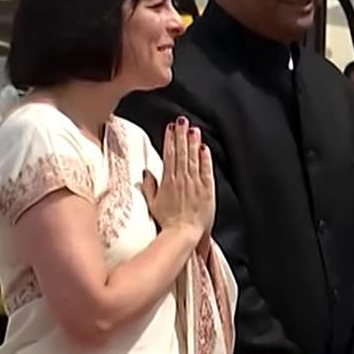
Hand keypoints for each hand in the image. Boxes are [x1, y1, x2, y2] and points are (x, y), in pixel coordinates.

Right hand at [141, 117, 215, 237]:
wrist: (183, 233)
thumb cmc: (168, 221)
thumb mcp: (153, 203)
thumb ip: (150, 186)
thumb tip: (146, 172)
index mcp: (168, 181)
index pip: (169, 155)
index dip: (170, 140)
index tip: (170, 127)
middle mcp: (181, 179)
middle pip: (181, 152)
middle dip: (181, 135)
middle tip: (182, 121)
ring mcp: (195, 183)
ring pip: (193, 158)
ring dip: (193, 142)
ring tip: (193, 129)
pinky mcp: (207, 189)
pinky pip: (206, 170)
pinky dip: (205, 158)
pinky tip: (204, 147)